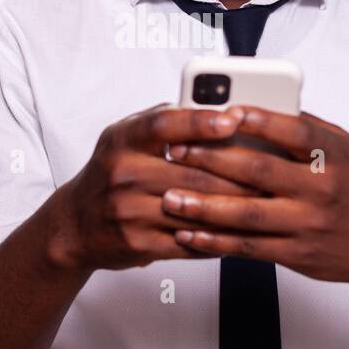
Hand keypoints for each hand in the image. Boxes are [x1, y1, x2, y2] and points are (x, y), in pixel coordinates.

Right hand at [49, 104, 261, 272]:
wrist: (75, 224)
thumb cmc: (111, 172)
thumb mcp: (124, 137)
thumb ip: (162, 121)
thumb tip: (212, 105)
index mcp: (123, 140)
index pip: (164, 124)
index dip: (201, 120)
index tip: (235, 118)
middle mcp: (123, 173)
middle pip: (192, 171)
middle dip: (238, 172)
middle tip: (272, 169)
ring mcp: (129, 211)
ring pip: (195, 208)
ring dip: (235, 207)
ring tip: (267, 200)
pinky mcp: (138, 243)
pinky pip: (188, 240)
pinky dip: (218, 236)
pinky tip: (240, 230)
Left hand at [160, 106, 348, 289]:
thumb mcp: (346, 149)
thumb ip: (307, 129)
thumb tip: (258, 105)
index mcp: (335, 156)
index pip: (295, 132)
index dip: (260, 120)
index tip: (225, 111)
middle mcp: (322, 189)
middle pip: (260, 172)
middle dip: (212, 159)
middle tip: (176, 150)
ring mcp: (308, 225)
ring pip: (247, 214)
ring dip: (204, 206)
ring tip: (170, 197)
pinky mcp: (296, 254)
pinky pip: (249, 247)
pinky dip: (215, 241)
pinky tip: (188, 234)